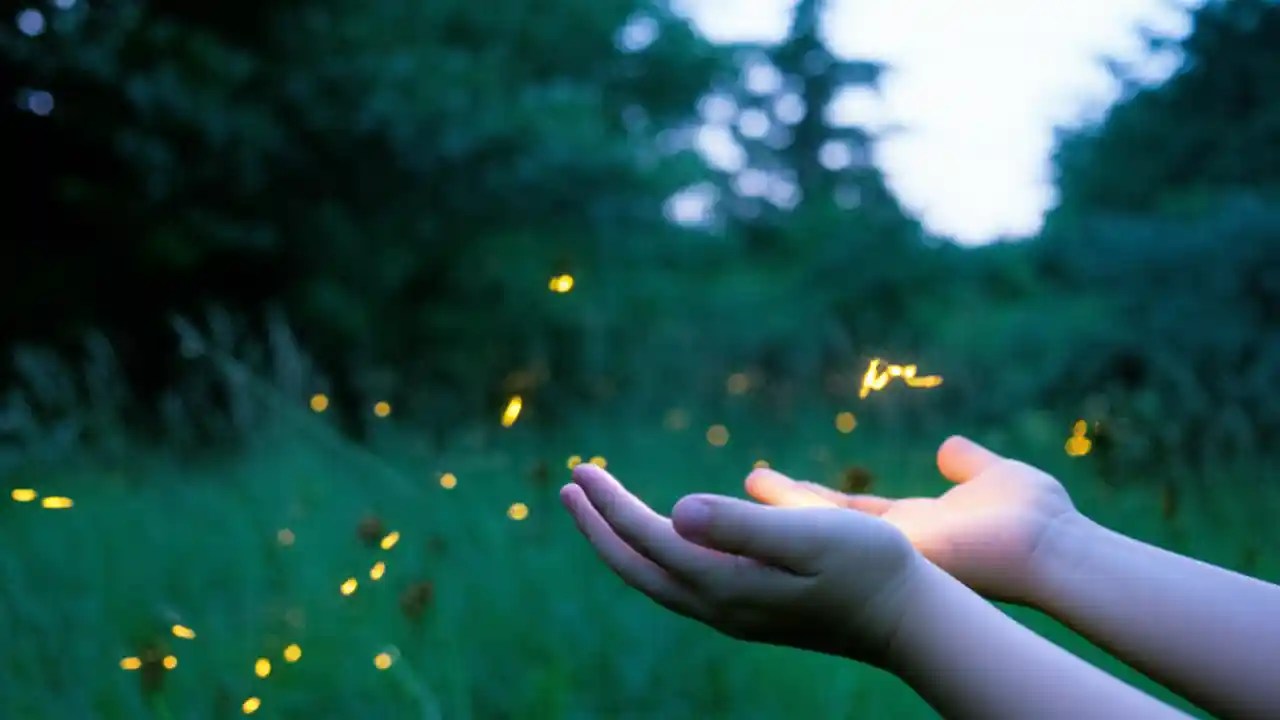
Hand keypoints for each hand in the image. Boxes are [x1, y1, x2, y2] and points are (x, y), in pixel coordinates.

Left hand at [560, 462, 927, 665]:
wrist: (909, 619)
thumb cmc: (869, 566)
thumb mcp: (809, 533)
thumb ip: (740, 524)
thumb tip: (676, 512)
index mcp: (724, 582)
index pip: (648, 536)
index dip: (609, 503)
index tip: (582, 468)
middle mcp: (718, 606)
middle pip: (636, 566)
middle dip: (597, 527)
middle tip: (569, 487)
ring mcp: (732, 615)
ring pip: (655, 580)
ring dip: (621, 544)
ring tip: (599, 512)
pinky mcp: (749, 614)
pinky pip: (680, 585)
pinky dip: (654, 559)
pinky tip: (661, 542)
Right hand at [747, 436, 1078, 603]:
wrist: (1052, 548)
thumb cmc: (1035, 517)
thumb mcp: (994, 474)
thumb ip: (968, 462)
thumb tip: (949, 445)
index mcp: (917, 523)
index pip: (854, 511)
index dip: (817, 498)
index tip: (783, 484)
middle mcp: (895, 540)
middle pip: (826, 521)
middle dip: (783, 503)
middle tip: (746, 484)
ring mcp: (889, 547)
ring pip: (820, 527)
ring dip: (779, 508)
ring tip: (743, 486)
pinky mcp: (889, 547)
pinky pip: (832, 528)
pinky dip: (794, 515)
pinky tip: (761, 499)